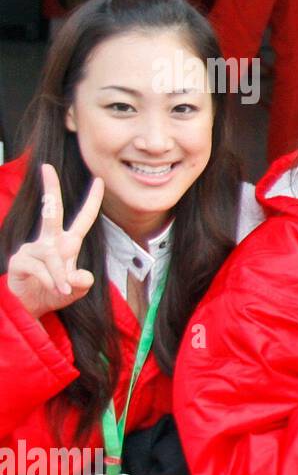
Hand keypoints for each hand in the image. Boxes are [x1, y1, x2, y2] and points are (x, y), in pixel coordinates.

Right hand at [5, 164, 102, 318]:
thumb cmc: (54, 293)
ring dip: (60, 277)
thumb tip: (83, 276)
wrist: (29, 307)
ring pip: (54, 257)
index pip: (83, 219)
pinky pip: (41, 269)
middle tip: (47, 167)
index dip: (92, 201)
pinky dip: (51, 281)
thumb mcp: (75, 289)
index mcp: (68, 243)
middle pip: (51, 212)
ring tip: (61, 289)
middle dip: (50, 189)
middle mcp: (50, 241)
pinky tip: (52, 289)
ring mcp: (33, 249)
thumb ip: (82, 283)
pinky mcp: (20, 260)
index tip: (100, 180)